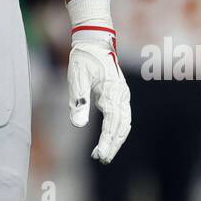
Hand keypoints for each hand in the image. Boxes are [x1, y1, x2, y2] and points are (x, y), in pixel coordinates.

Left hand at [67, 36, 130, 162]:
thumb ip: (78, 101)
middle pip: (122, 126)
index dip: (107, 141)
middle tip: (102, 159)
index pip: (112, 122)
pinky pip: (122, 117)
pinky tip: (108, 139)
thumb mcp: (76, 77)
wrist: (94, 40)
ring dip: (115, 139)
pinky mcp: (119, 94)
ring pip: (124, 123)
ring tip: (103, 154)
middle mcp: (122, 94)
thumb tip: (79, 125)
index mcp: (112, 91)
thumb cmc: (84, 57)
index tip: (100, 155)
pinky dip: (117, 130)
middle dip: (113, 144)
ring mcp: (123, 95)